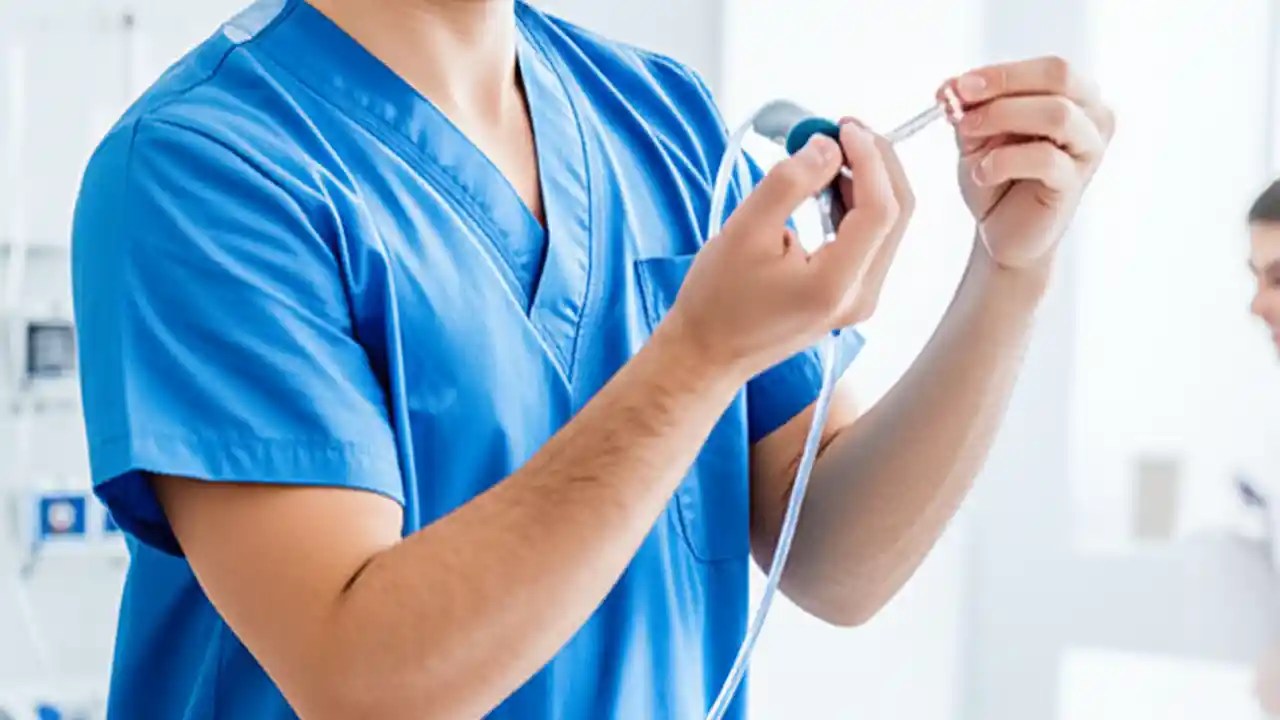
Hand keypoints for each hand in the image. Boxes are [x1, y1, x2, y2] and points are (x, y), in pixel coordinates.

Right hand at [662, 123, 912, 378]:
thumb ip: (789, 182)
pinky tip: (827, 185)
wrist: (708, 353)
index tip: (842, 127)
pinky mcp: (851, 296)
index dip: (868, 158)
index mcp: (836, 284)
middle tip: (842, 129)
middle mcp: (860, 296)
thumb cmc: (717, 300)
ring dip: (867, 180)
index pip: (880, 208)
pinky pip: (870, 240)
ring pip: (887, 225)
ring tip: (829, 152)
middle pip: (896, 213)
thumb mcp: (744, 230)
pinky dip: (856, 204)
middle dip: (876, 162)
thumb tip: (828, 147)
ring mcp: (860, 299)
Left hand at [950, 56, 1114, 269]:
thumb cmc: (996, 176)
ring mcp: (1088, 149)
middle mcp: (1092, 116)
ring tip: (969, 141)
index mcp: (1075, 95)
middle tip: (962, 102)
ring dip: (1002, 118)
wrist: (1000, 230)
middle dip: (1003, 85)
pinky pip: (1044, 159)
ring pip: (1057, 113)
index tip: (958, 85)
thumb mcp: (976, 133)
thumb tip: (950, 86)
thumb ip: (969, 106)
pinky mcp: (1074, 182)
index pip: (1047, 66)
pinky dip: (1004, 161)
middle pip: (1059, 76)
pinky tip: (982, 173)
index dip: (1001, 72)